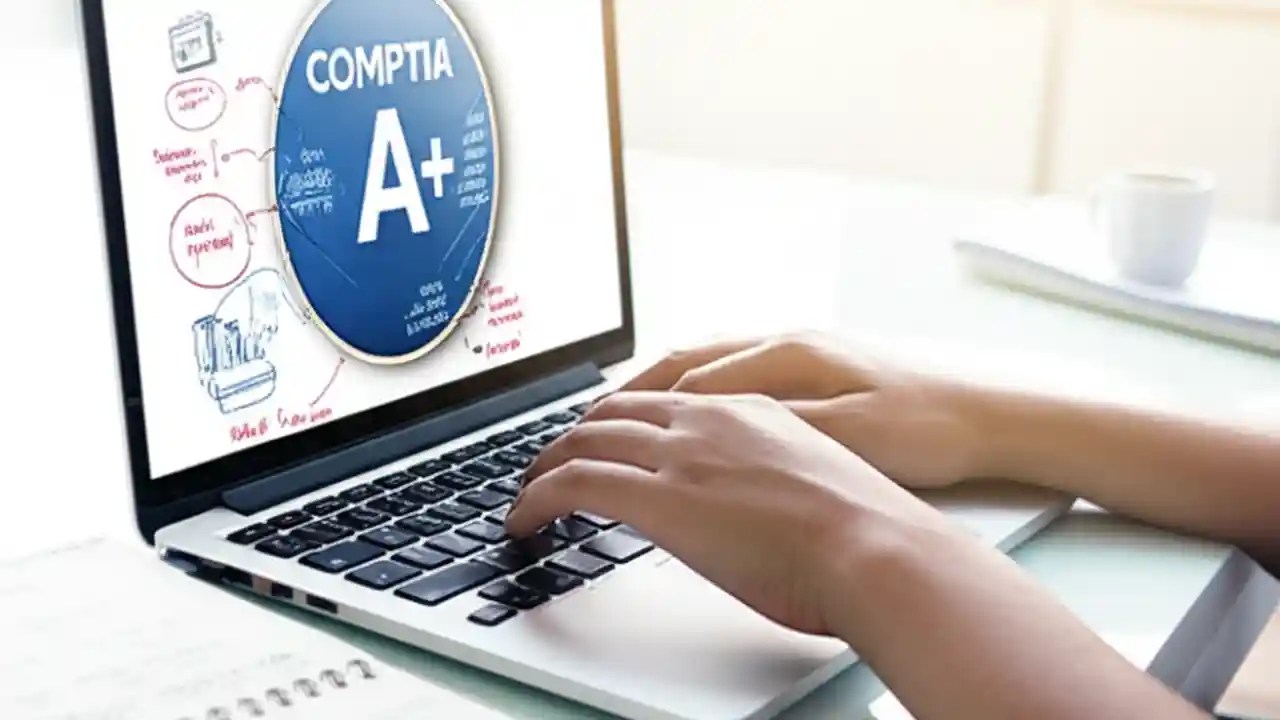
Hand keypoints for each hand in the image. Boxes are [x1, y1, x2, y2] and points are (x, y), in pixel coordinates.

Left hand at [505, 391, 961, 637]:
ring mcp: (681, 454)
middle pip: (612, 412)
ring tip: (527, 492)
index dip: (619, 421)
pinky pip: (573, 484)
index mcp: (748, 410)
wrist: (875, 547)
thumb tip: (756, 507)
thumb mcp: (815, 482)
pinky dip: (536, 498)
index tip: (602, 440)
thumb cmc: (864, 532)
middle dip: (572, 436)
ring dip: (545, 465)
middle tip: (552, 463)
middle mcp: (707, 420)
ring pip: (583, 441)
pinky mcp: (658, 496)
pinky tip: (524, 520)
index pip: (661, 402)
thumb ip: (773, 479)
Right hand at [620, 333, 989, 488]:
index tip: (590, 444)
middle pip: (682, 364)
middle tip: (582, 430)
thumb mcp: (846, 435)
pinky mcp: (813, 367)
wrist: (990, 416)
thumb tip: (700, 428)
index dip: (631, 416)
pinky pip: (730, 373)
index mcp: (787, 357)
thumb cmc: (926, 428)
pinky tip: (686, 414)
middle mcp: (785, 344)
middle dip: (627, 395)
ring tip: (616, 418)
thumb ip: (769, 428)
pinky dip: (692, 391)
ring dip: (656, 389)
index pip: (684, 382)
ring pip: (703, 364)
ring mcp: (797, 352)